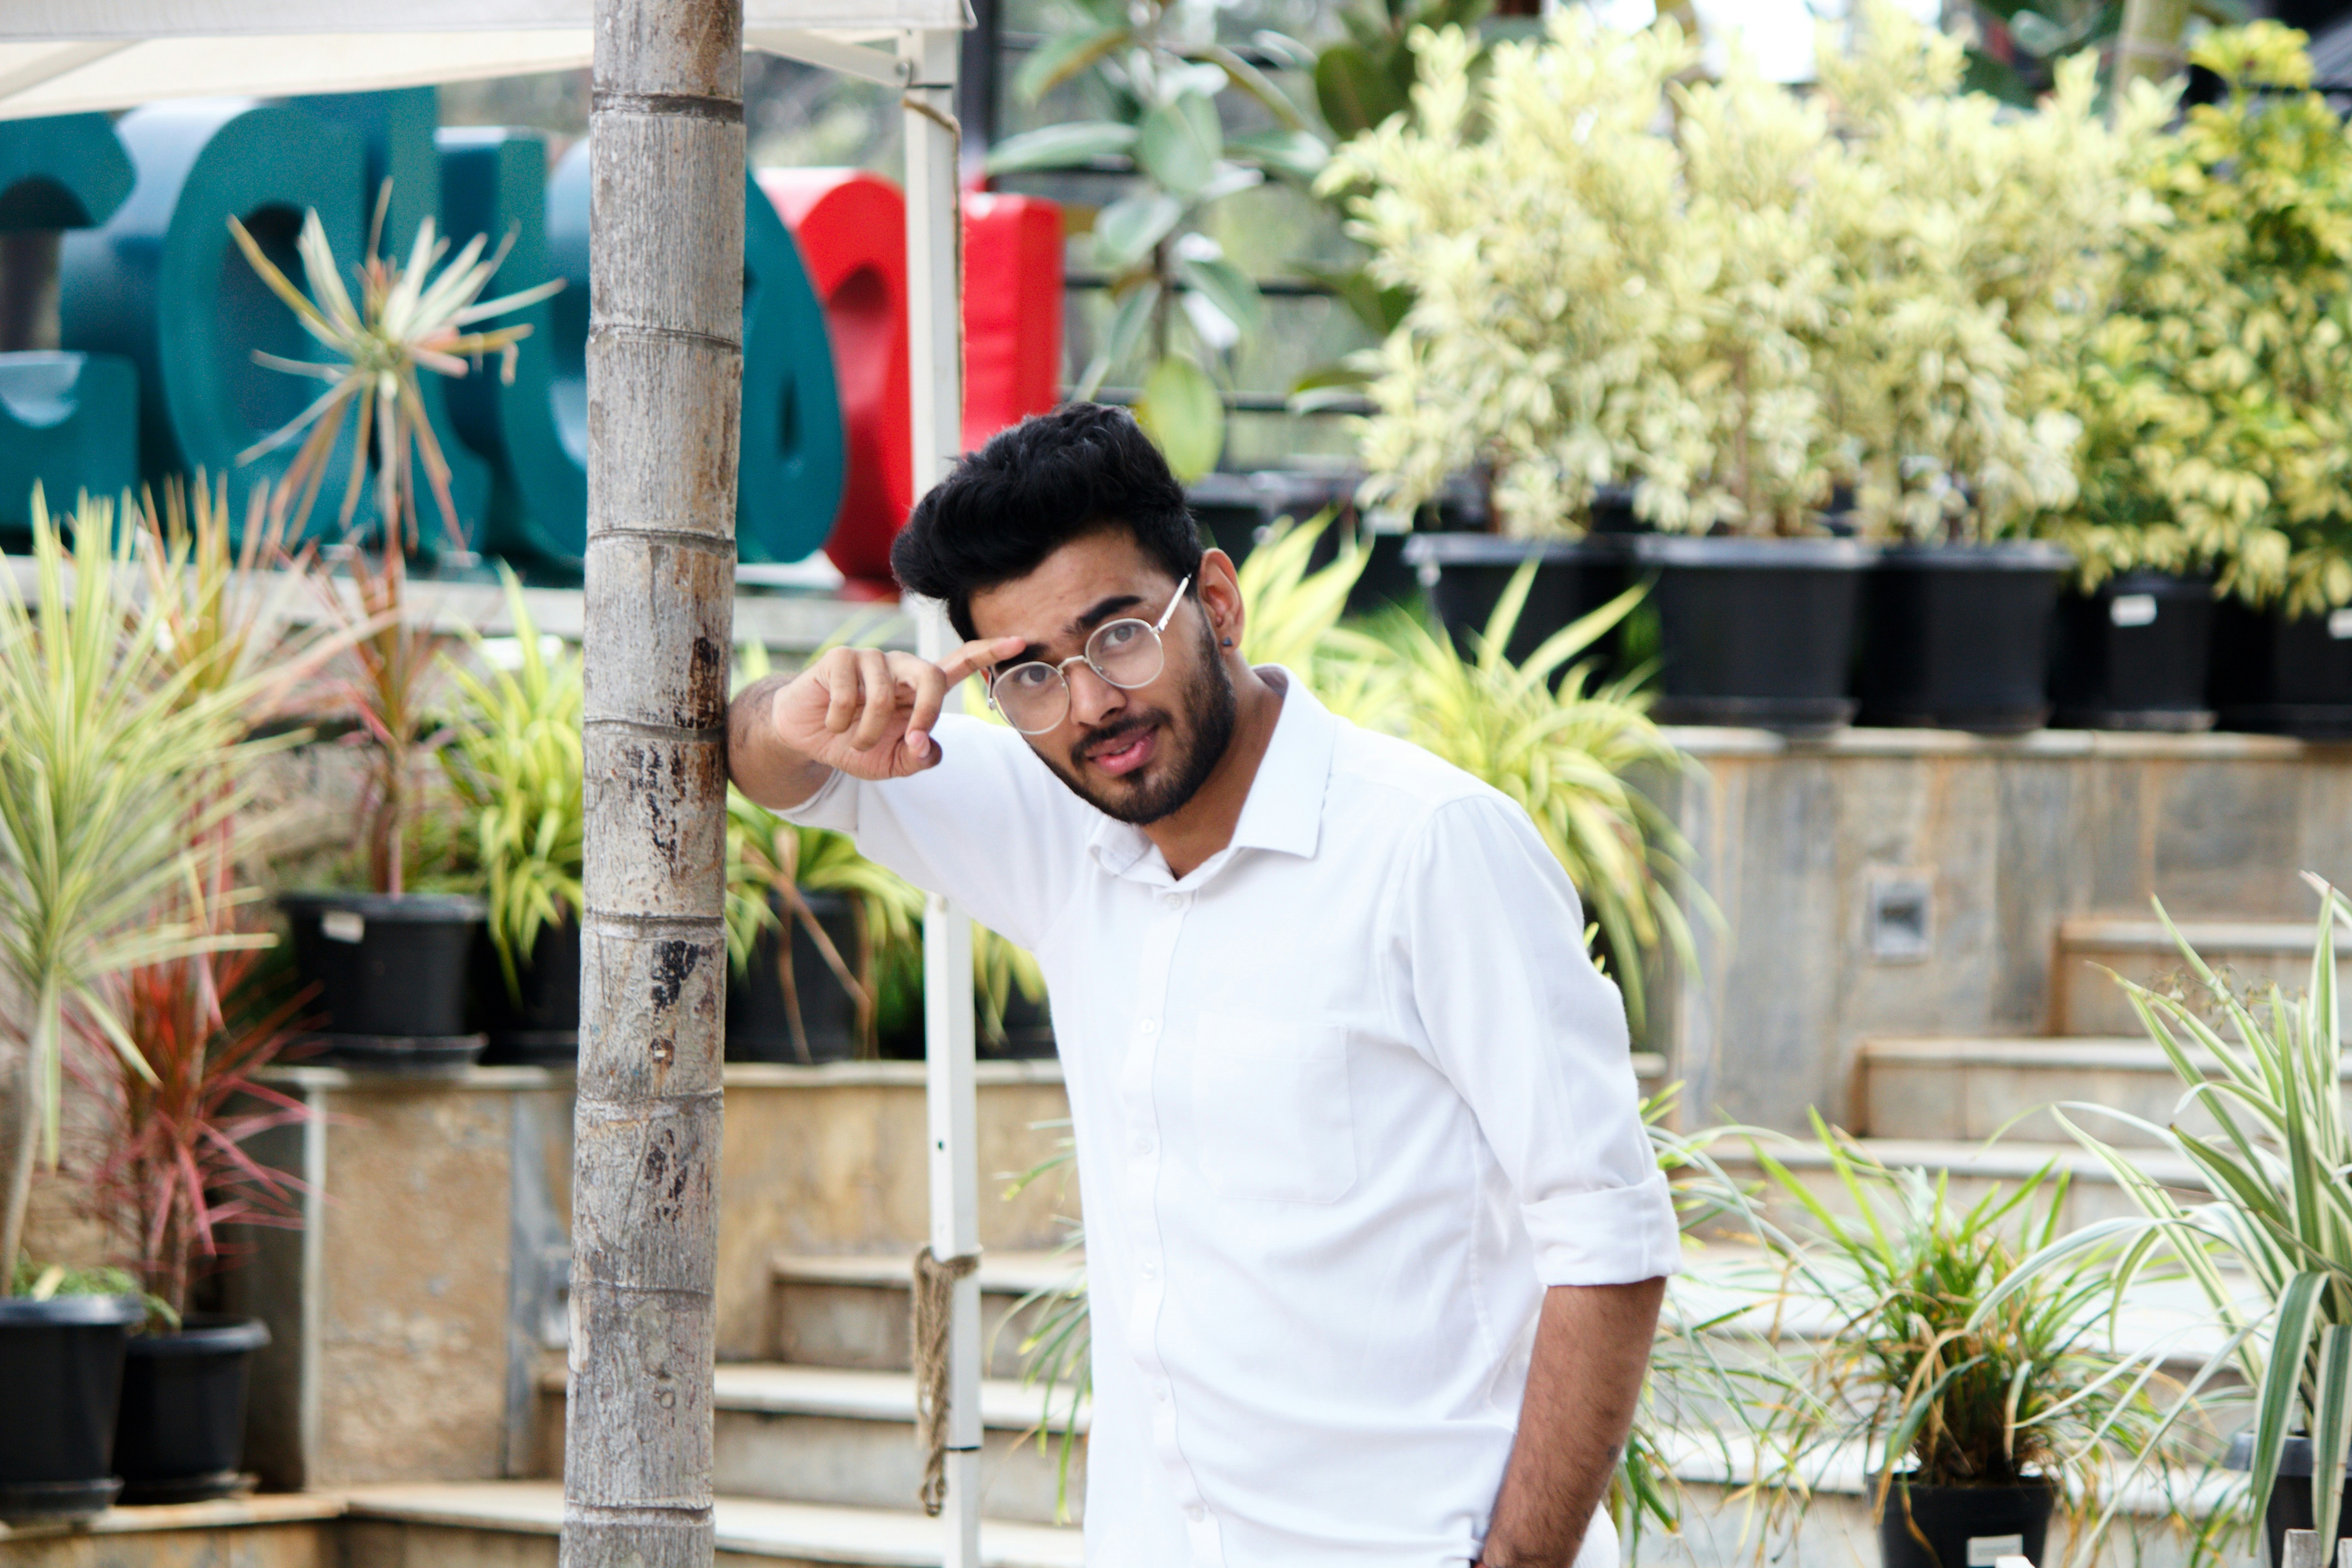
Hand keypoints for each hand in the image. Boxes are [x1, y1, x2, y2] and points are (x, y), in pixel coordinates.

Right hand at [766, 637, 1025, 782]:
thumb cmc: (855, 744)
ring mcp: (870, 658)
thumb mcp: (893, 763)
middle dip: (926, 713)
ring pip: (883, 695)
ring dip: (868, 733)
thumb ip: (920, 758)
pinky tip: (833, 722)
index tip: (1020, 641)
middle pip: (931, 677)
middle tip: (911, 740)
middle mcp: (900, 666)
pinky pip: (850, 693)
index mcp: (919, 687)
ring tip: (853, 740)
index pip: (959, 663)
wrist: (807, 738)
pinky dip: (842, 721)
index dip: (988, 652)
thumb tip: (926, 745)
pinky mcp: (840, 658)